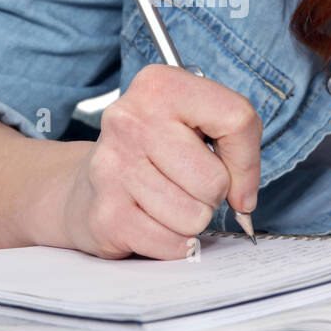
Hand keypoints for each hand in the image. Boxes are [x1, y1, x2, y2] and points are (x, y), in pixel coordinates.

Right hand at [59, 64, 261, 259]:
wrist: (83, 187)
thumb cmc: (152, 155)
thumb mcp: (193, 125)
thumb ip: (232, 146)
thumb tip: (243, 198)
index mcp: (159, 86)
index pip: (237, 120)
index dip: (247, 159)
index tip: (236, 174)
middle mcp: (130, 120)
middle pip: (215, 180)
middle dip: (213, 194)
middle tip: (187, 183)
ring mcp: (113, 168)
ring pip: (195, 217)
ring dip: (190, 219)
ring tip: (166, 201)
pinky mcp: (106, 214)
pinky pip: (173, 244)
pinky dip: (172, 242)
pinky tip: (151, 221)